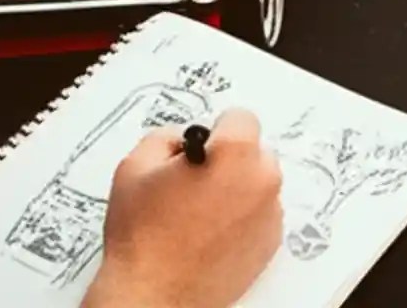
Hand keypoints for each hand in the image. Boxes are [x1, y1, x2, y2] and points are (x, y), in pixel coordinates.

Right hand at [82, 108, 283, 307]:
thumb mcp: (135, 167)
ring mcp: (271, 215)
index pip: (241, 117)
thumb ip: (164, 137)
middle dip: (229, 158)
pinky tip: (211, 230)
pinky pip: (261, 213)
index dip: (216, 128)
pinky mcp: (271, 242)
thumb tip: (181, 138)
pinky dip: (243, 215)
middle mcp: (262, 182)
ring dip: (238, 186)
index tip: (203, 144)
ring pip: (259, 182)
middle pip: (255, 150)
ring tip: (200, 209)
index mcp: (235, 156)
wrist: (154, 295)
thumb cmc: (144, 238)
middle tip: (196, 179)